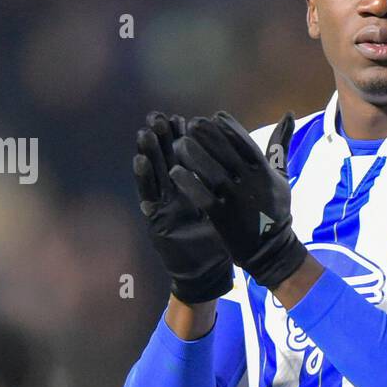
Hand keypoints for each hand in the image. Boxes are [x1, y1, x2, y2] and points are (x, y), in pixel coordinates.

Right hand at [132, 111, 234, 303]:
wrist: (209, 270)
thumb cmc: (220, 237)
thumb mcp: (230, 206)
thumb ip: (235, 182)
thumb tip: (247, 158)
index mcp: (195, 185)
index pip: (189, 155)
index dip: (185, 137)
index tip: (183, 117)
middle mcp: (176, 192)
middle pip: (167, 159)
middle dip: (163, 138)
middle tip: (159, 116)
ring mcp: (164, 203)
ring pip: (154, 172)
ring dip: (149, 151)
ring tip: (146, 131)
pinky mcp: (156, 218)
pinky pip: (148, 195)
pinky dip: (143, 177)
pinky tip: (140, 160)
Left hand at [169, 111, 307, 289]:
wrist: (271, 248)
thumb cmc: (275, 208)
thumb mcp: (281, 175)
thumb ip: (280, 145)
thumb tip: (289, 114)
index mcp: (265, 172)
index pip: (246, 143)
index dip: (229, 127)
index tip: (214, 116)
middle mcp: (251, 184)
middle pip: (226, 153)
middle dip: (208, 135)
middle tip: (193, 123)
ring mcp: (236, 200)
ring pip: (212, 172)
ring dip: (194, 155)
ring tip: (180, 142)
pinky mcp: (222, 217)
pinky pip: (202, 196)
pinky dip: (189, 183)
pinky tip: (176, 171)